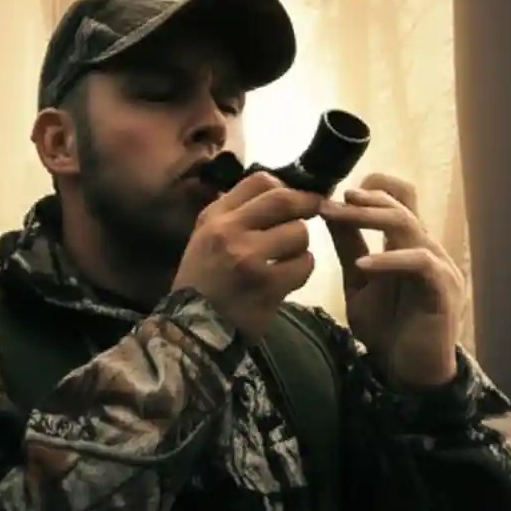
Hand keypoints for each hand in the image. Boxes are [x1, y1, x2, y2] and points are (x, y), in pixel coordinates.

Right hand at [172, 171, 324, 343]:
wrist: (193, 329)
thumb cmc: (202, 281)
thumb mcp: (205, 237)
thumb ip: (234, 213)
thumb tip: (274, 189)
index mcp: (215, 217)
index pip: (259, 180)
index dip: (286, 185)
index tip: (295, 196)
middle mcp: (230, 231)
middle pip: (284, 200)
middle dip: (307, 203)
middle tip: (316, 208)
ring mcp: (250, 258)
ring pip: (299, 233)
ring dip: (300, 245)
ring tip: (287, 257)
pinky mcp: (268, 284)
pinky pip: (304, 264)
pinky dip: (302, 269)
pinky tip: (288, 278)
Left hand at [318, 173, 467, 387]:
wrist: (407, 373)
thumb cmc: (387, 327)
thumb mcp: (358, 282)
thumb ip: (349, 247)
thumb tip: (330, 210)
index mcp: (409, 244)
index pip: (401, 199)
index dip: (375, 189)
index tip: (337, 193)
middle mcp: (427, 249)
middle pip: (401, 207)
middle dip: (364, 201)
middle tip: (334, 200)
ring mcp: (439, 267)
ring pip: (408, 226)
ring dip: (371, 218)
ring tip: (339, 216)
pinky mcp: (443, 290)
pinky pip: (420, 263)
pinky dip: (390, 260)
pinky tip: (363, 265)